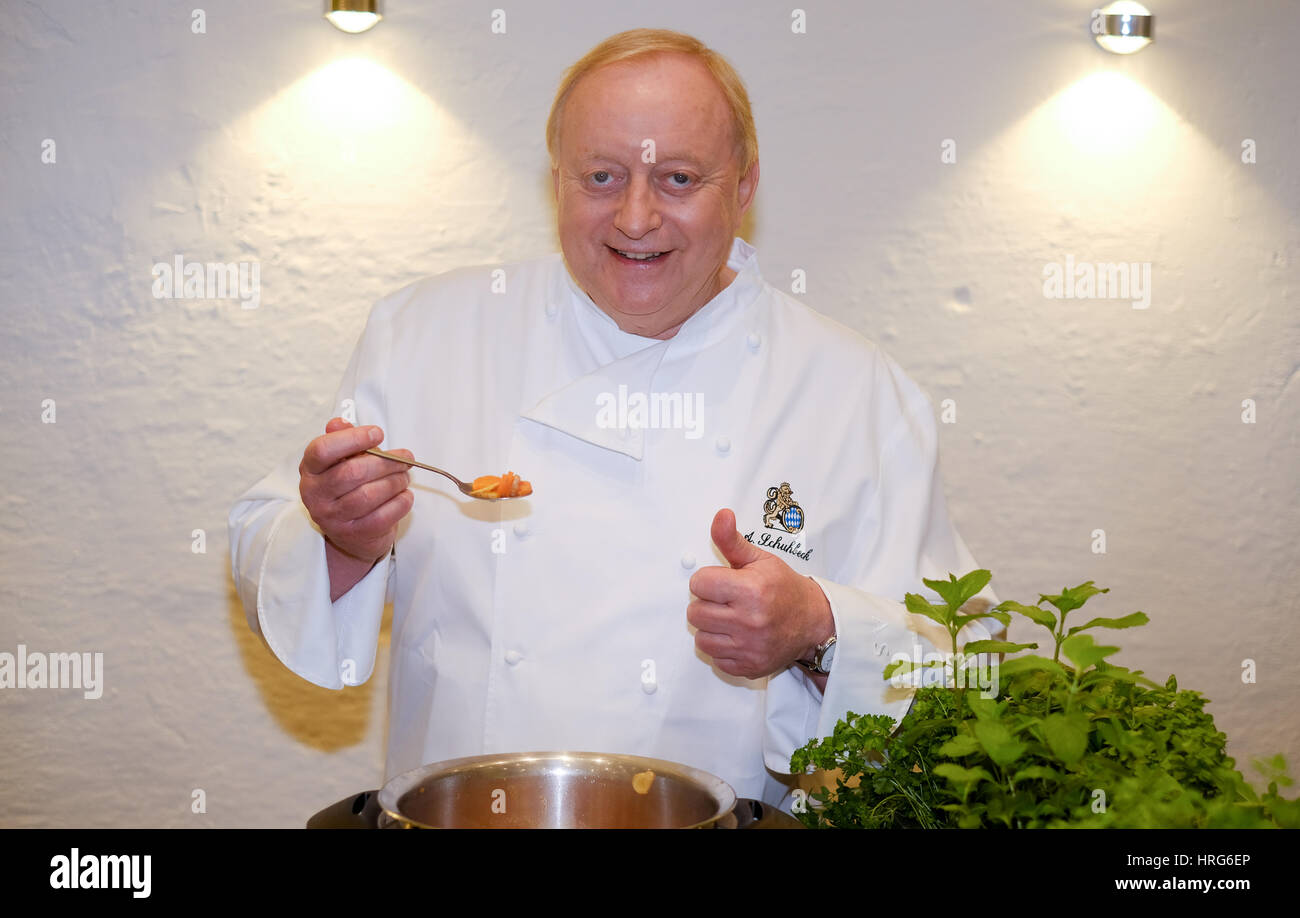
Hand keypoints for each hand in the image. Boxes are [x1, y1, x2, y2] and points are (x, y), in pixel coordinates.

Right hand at [299, 418, 413, 563]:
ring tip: (404, 477)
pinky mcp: (353, 534)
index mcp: (310, 469)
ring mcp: (332, 517)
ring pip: (369, 495)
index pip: (323, 450)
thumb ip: (342, 439)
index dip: (353, 439)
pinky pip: (382, 517)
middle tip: (405, 459)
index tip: (378, 433)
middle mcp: (315, 494)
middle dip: (385, 463)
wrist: (350, 532)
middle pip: (352, 472)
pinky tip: (404, 495)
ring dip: (395, 482)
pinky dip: (400, 503)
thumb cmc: (348, 486)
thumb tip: (339, 422)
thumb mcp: (341, 460)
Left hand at [687, 508, 834, 678]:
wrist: (812, 622)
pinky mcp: (748, 667)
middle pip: (695, 611)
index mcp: (750, 590)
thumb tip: (720, 515)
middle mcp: (749, 621)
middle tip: (726, 601)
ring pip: (700, 637)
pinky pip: (714, 658)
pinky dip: (722, 648)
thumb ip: (732, 540)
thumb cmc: (784, 588)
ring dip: (711, 627)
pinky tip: (737, 637)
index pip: (699, 583)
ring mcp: (748, 647)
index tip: (723, 582)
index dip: (708, 580)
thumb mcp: (760, 559)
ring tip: (730, 619)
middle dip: (707, 603)